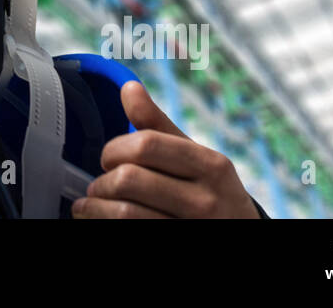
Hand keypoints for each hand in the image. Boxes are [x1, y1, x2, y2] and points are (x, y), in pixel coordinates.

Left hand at [71, 81, 261, 218]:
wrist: (241, 233)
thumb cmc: (210, 191)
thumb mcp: (195, 157)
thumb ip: (159, 125)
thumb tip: (129, 87)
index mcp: (210, 165)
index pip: (146, 144)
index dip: (115, 149)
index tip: (109, 158)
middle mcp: (206, 200)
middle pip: (130, 179)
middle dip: (103, 181)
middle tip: (99, 186)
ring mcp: (191, 227)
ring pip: (125, 213)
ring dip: (95, 207)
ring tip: (91, 205)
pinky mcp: (177, 244)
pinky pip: (128, 231)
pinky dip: (101, 223)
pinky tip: (98, 219)